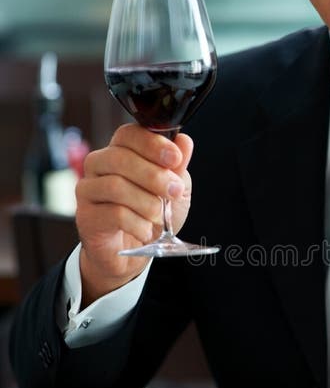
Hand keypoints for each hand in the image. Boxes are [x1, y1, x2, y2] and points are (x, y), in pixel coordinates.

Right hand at [75, 123, 193, 304]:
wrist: (132, 253)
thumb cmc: (150, 216)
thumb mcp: (174, 191)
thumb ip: (178, 167)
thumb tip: (184, 142)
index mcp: (121, 152)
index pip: (128, 134)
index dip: (152, 143)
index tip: (175, 158)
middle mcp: (99, 166)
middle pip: (119, 158)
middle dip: (153, 175)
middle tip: (173, 191)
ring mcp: (88, 190)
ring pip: (116, 186)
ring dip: (147, 202)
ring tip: (160, 216)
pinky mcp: (86, 216)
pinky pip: (113, 214)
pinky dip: (137, 224)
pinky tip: (145, 231)